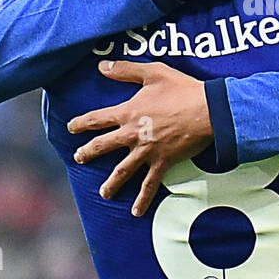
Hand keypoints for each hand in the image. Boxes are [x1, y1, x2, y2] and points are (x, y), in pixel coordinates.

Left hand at [68, 60, 213, 216]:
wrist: (208, 111)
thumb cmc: (182, 89)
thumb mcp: (153, 73)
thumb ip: (125, 70)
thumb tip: (102, 66)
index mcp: (128, 112)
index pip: (97, 119)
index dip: (82, 123)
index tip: (71, 127)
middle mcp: (132, 134)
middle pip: (103, 146)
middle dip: (88, 153)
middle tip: (78, 158)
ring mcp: (146, 151)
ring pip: (122, 171)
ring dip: (111, 183)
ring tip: (103, 193)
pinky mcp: (162, 162)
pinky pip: (149, 184)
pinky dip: (142, 199)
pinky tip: (136, 212)